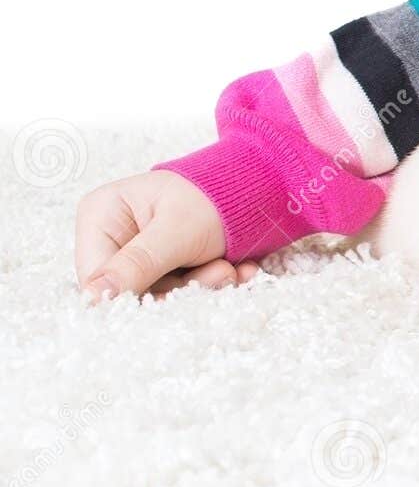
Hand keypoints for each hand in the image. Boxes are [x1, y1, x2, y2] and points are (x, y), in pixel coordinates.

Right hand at [74, 170, 252, 299]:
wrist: (256, 186)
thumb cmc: (214, 196)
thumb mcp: (178, 230)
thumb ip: (139, 263)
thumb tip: (93, 299)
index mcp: (101, 215)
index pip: (96, 276)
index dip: (131, 295)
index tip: (174, 298)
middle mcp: (114, 234)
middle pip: (129, 288)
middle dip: (179, 288)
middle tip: (221, 274)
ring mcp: (140, 252)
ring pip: (159, 293)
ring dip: (201, 286)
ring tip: (230, 268)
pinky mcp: (166, 265)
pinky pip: (180, 289)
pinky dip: (210, 284)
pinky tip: (238, 270)